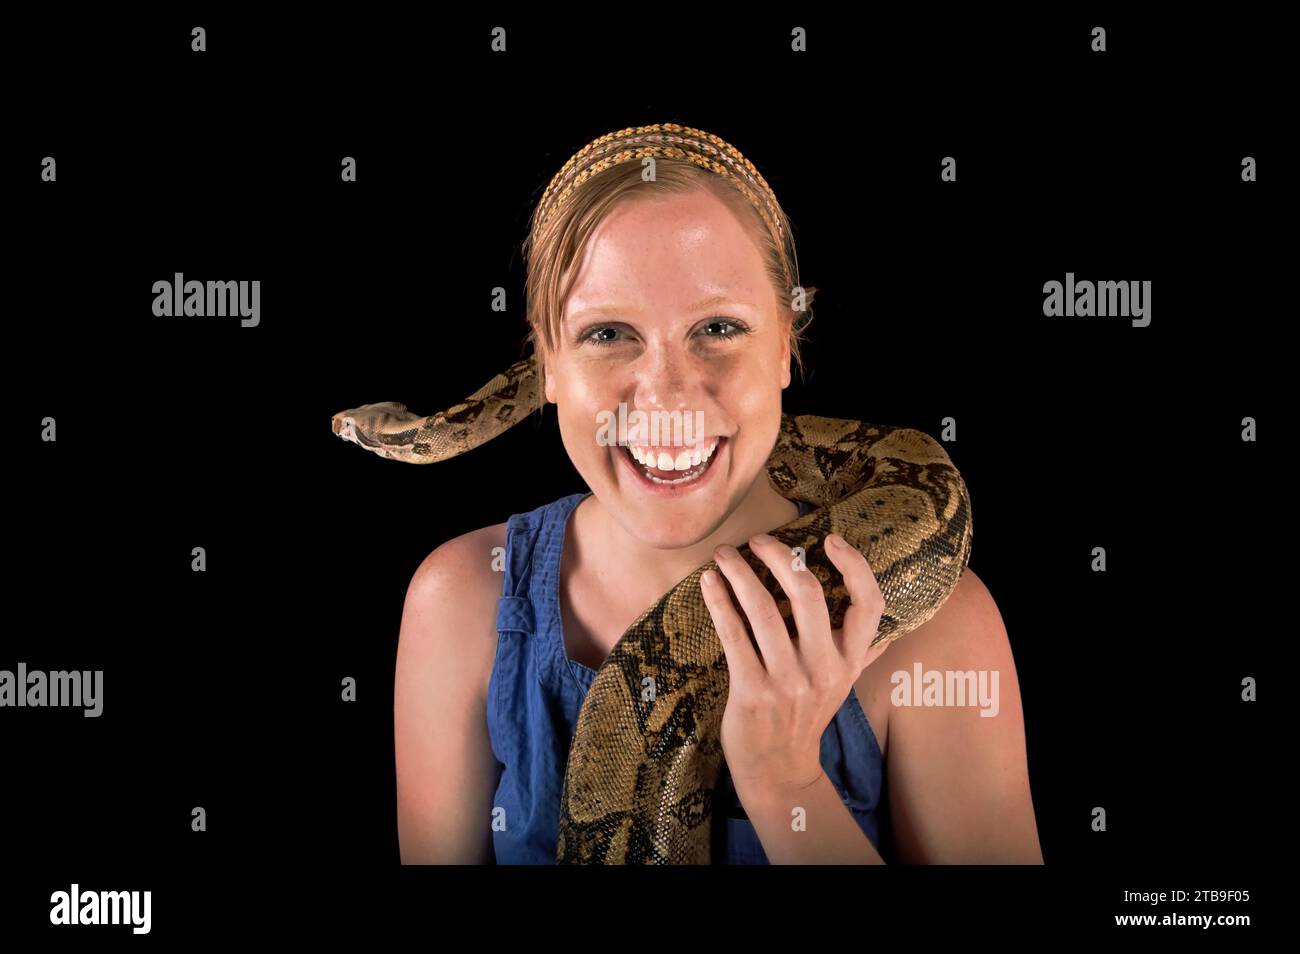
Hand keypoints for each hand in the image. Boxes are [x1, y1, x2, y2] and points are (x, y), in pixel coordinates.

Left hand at [700, 532, 888, 792]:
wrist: (778, 769)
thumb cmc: (806, 717)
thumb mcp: (842, 687)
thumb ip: (862, 656)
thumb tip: (887, 632)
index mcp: (849, 660)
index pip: (870, 604)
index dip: (854, 565)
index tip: (829, 538)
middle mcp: (823, 667)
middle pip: (809, 594)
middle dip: (780, 557)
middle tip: (757, 540)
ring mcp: (787, 680)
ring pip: (764, 610)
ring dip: (740, 573)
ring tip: (724, 555)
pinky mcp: (752, 691)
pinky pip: (734, 635)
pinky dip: (719, 603)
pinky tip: (709, 583)